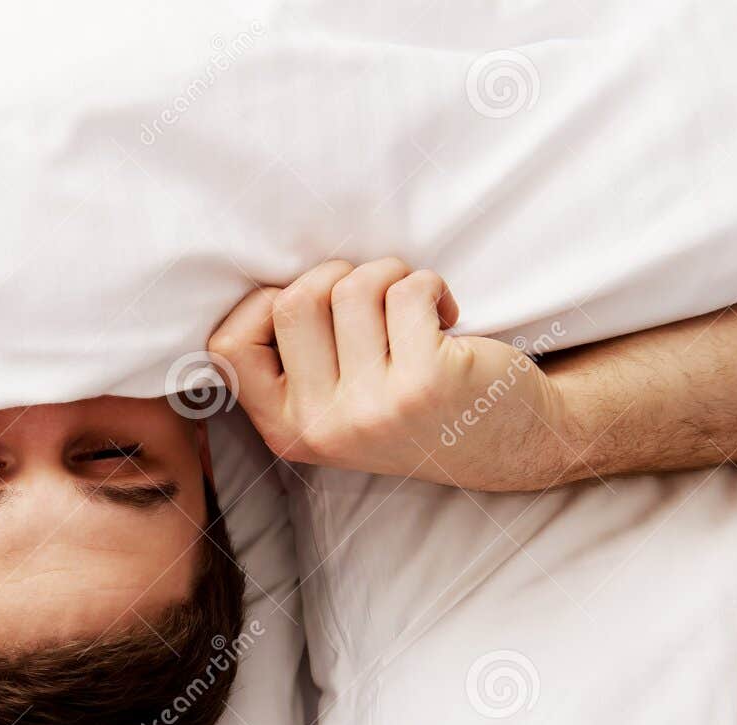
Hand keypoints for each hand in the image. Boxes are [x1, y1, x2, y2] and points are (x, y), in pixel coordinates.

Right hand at [208, 258, 577, 490]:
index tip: (311, 307)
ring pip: (352, 287)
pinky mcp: (425, 382)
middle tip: (374, 299)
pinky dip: (431, 284)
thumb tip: (265, 272)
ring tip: (412, 307)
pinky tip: (445, 316)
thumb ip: (293, 360)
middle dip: (336, 276)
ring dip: (388, 275)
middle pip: (293, 301)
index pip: (227, 346)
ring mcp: (372, 409)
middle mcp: (321, 427)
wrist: (509, 440)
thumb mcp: (333, 403)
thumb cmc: (412, 403)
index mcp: (285, 429)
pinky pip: (407, 289)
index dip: (262, 304)